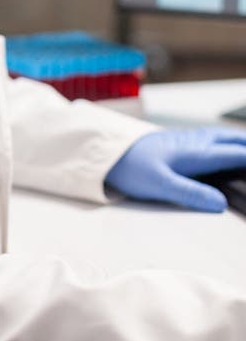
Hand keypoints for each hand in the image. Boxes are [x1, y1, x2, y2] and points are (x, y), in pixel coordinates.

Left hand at [104, 127, 245, 211]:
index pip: (236, 154)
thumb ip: (191, 193)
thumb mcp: (160, 185)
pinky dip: (225, 143)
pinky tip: (222, 149)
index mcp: (196, 152)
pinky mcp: (179, 142)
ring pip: (221, 137)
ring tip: (245, 149)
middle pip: (232, 139)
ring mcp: (188, 140)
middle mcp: (196, 142)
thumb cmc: (132, 167)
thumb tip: (220, 203)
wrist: (109, 152)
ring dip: (237, 141)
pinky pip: (211, 139)